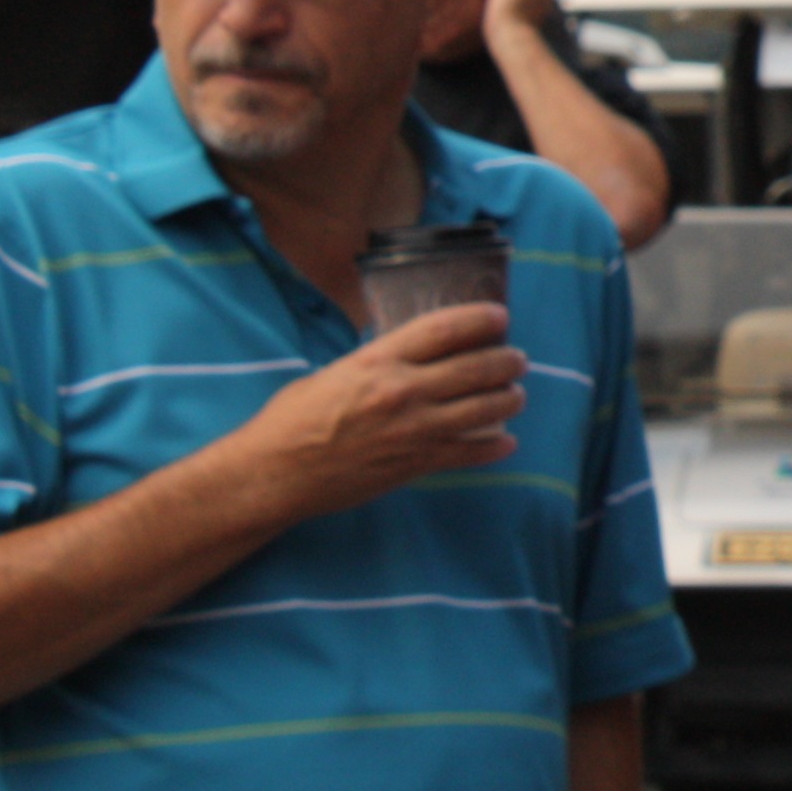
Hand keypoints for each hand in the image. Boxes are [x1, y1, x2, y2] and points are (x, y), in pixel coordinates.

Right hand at [238, 303, 527, 518]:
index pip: (445, 328)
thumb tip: (410, 352)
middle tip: (517, 358)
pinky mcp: (414, 465)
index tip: (500, 316)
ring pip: (485, 409)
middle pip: (477, 367)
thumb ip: (377, 361)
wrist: (274, 474)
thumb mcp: (334, 372)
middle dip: (508, 360)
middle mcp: (403, 391)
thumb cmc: (292, 419)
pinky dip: (493, 446)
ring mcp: (413, 430)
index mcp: (379, 360)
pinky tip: (505, 442)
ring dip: (509, 399)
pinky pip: (469, 453)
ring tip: (515, 395)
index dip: (481, 318)